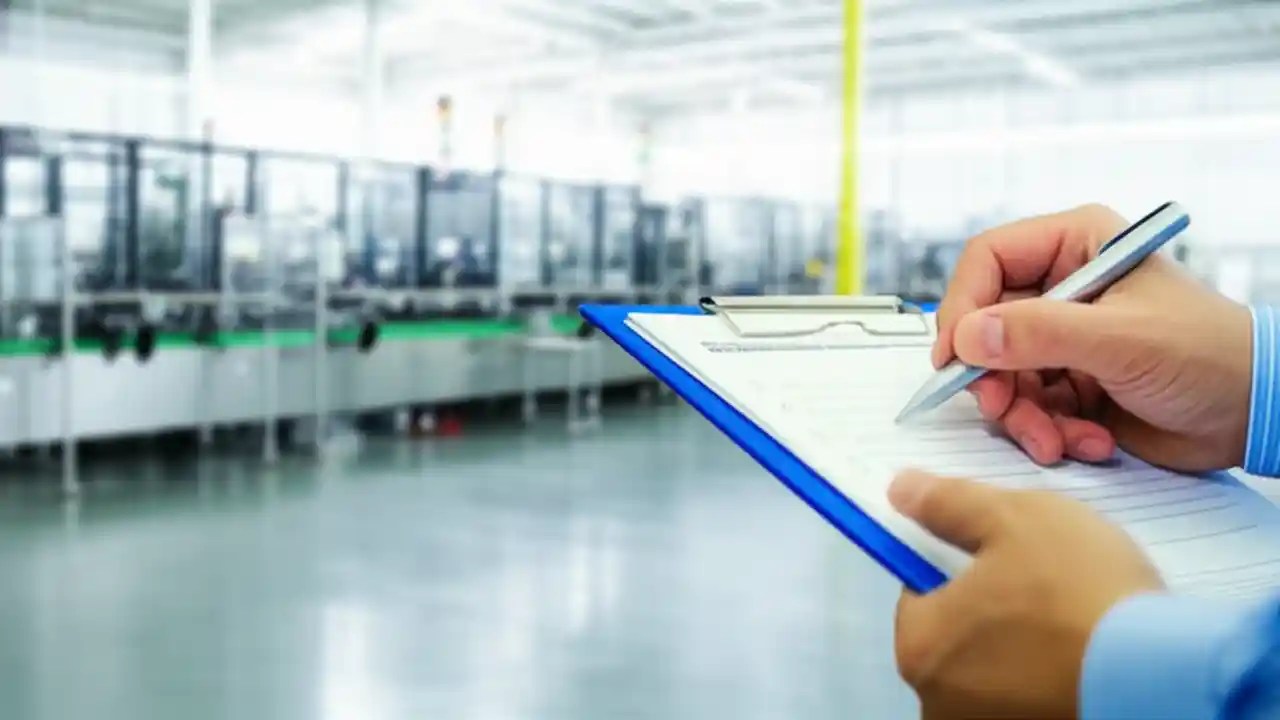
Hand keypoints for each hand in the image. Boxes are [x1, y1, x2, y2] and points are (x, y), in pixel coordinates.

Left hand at [890, 471, 1163, 718]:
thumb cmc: (1075, 586)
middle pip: (955, 638)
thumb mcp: (1011, 517)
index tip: (1008, 560)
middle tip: (1046, 589)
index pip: (920, 595)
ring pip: (993, 673)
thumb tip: (899, 489)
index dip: (962, 569)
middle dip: (990, 613)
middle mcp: (938, 701)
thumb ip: (948, 504)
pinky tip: (1084, 656)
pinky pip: (1029, 697)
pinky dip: (1048, 678)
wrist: (1162, 669)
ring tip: (1071, 622)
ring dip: (1020, 649)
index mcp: (918, 646)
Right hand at [935, 204, 1252, 471]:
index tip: (955, 356)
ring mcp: (1064, 337)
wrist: (1254, 413)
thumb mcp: (1120, 339)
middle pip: (985, 325)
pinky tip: (1087, 441)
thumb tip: (968, 337)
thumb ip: (1039, 333)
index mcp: (1076, 245)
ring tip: (1054, 439)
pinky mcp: (1069, 382)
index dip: (963, 307)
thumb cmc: (1209, 355)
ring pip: (1001, 374)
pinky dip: (1048, 431)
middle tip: (1001, 408)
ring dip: (1023, 415)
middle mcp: (1062, 287)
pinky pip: (1028, 407)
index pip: (988, 260)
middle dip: (993, 377)